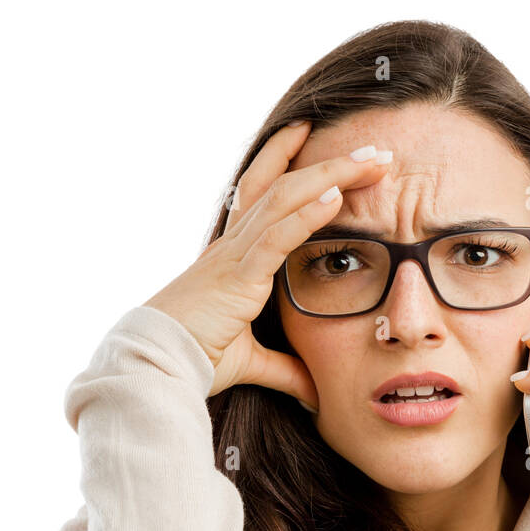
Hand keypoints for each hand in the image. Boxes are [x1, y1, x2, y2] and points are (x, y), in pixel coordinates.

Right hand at [143, 122, 391, 402]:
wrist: (157, 368)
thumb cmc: (193, 361)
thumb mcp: (251, 364)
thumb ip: (286, 372)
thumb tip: (316, 394)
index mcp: (234, 258)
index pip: (265, 196)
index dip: (286, 162)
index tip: (313, 136)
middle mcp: (233, 246)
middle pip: (283, 186)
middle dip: (328, 163)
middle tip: (373, 150)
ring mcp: (234, 257)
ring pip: (284, 199)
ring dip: (330, 176)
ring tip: (371, 162)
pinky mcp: (237, 276)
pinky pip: (276, 236)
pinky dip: (306, 215)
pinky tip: (336, 195)